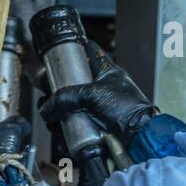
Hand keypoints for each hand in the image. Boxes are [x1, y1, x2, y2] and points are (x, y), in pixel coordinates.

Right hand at [38, 42, 156, 141]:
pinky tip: (56, 126)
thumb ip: (67, 97)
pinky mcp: (93, 124)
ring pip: (69, 103)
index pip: (88, 51)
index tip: (57, 52)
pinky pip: (72, 122)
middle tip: (47, 89)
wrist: (138, 136)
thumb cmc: (128, 110)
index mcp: (106, 72)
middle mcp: (100, 88)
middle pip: (72, 80)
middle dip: (56, 86)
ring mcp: (96, 106)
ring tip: (50, 112)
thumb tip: (47, 107)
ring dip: (55, 108)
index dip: (73, 48)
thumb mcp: (93, 95)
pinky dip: (61, 124)